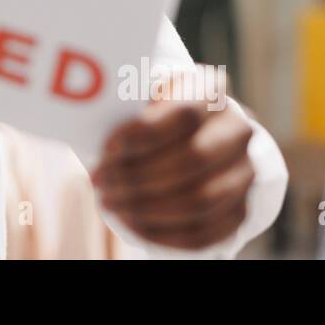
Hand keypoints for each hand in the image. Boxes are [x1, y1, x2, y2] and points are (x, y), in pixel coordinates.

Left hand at [89, 98, 255, 250]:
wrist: (189, 138)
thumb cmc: (149, 114)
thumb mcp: (141, 96)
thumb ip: (123, 102)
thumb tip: (81, 111)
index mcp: (211, 91)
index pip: (184, 113)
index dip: (143, 134)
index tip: (107, 148)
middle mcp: (236, 129)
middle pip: (193, 159)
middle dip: (138, 176)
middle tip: (100, 181)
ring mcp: (243, 172)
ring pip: (200, 200)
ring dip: (146, 207)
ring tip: (110, 202)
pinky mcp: (239, 209)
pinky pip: (204, 232)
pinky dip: (162, 233)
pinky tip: (131, 222)